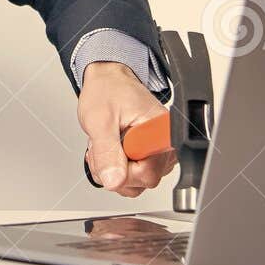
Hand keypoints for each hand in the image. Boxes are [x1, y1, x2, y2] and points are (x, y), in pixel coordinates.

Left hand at [77, 61, 176, 197]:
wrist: (107, 81)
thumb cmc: (107, 91)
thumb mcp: (100, 121)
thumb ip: (107, 152)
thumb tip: (113, 181)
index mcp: (160, 132)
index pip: (148, 172)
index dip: (123, 168)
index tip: (111, 148)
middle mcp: (164, 145)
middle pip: (143, 180)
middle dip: (113, 169)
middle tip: (102, 146)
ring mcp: (157, 152)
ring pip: (136, 182)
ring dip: (112, 169)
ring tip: (106, 144)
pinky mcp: (149, 156)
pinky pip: (132, 177)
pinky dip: (114, 167)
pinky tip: (110, 149)